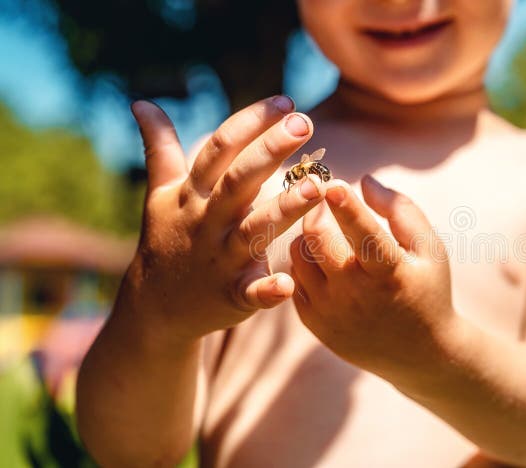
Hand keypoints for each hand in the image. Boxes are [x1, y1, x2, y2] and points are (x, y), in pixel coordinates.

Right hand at [126, 97, 324, 342]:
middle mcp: (207, 222)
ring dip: (284, 210)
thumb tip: (141, 103)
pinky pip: (251, 293)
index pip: (219, 150)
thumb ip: (160, 148)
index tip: (285, 101)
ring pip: (254, 231)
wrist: (154, 308)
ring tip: (317, 188)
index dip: (250, 123)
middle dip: (270, 152)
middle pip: (239, 182)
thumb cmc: (167, 240)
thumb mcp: (161, 193)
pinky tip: (288, 283)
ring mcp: (220, 259)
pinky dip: (268, 290)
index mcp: (193, 195)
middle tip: (304, 124)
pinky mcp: (232, 296)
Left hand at [290, 175, 460, 382]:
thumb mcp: (430, 250)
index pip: (365, 235)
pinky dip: (303, 262)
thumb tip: (364, 181)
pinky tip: (322, 260)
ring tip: (327, 232)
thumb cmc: (426, 289)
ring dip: (308, 234)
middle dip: (317, 209)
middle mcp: (356, 295)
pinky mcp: (314, 323)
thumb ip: (402, 210)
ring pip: (298, 256)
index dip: (348, 208)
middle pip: (317, 239)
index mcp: (390, 274)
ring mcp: (331, 312)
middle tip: (324, 197)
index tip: (333, 182)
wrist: (419, 354)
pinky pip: (293, 279)